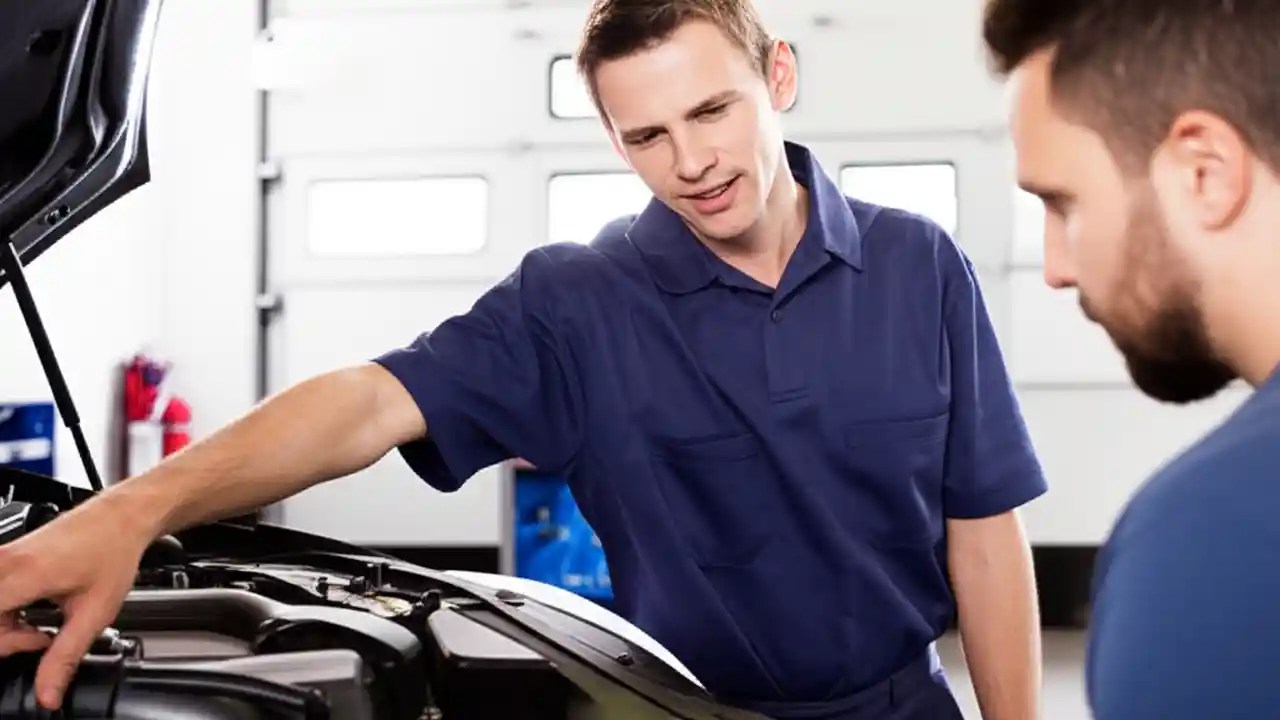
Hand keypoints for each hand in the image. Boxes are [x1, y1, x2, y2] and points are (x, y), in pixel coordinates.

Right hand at [0, 496, 153, 709]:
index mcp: (22, 575)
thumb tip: (47, 692)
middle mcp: (4, 562)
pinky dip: (6, 611)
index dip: (6, 644)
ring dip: (6, 626)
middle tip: (41, 637)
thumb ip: (64, 656)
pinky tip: (33, 612)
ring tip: (42, 626)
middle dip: (6, 638)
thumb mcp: (94, 612)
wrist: (121, 518)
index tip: (36, 643)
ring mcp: (2, 556)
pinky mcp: (5, 557)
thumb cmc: (114, 551)